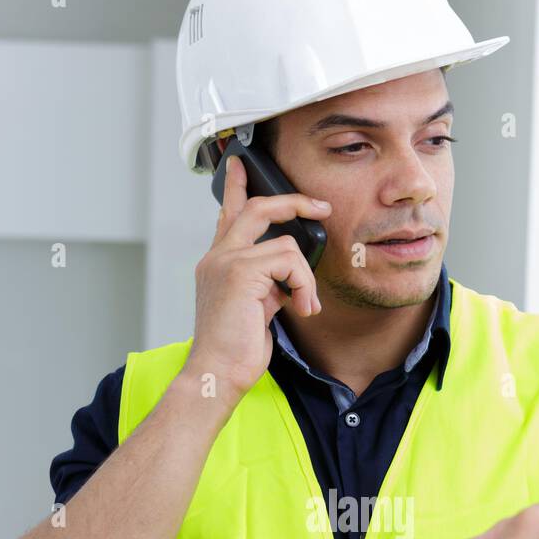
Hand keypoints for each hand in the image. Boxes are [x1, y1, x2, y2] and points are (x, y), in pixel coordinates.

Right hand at [182, 154, 330, 402]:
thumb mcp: (255, 309)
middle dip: (292, 202)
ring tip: (304, 306)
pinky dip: (303, 285)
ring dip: (305, 278)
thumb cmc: (234, 350)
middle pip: (256, 208)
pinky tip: (301, 308)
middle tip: (320, 207)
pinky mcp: (240, 272)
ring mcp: (226, 261)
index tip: (241, 165)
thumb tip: (290, 276)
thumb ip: (265, 284)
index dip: (235, 187)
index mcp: (217, 264)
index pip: (227, 215)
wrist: (217, 373)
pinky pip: (288, 260)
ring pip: (285, 243)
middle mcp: (217, 257)